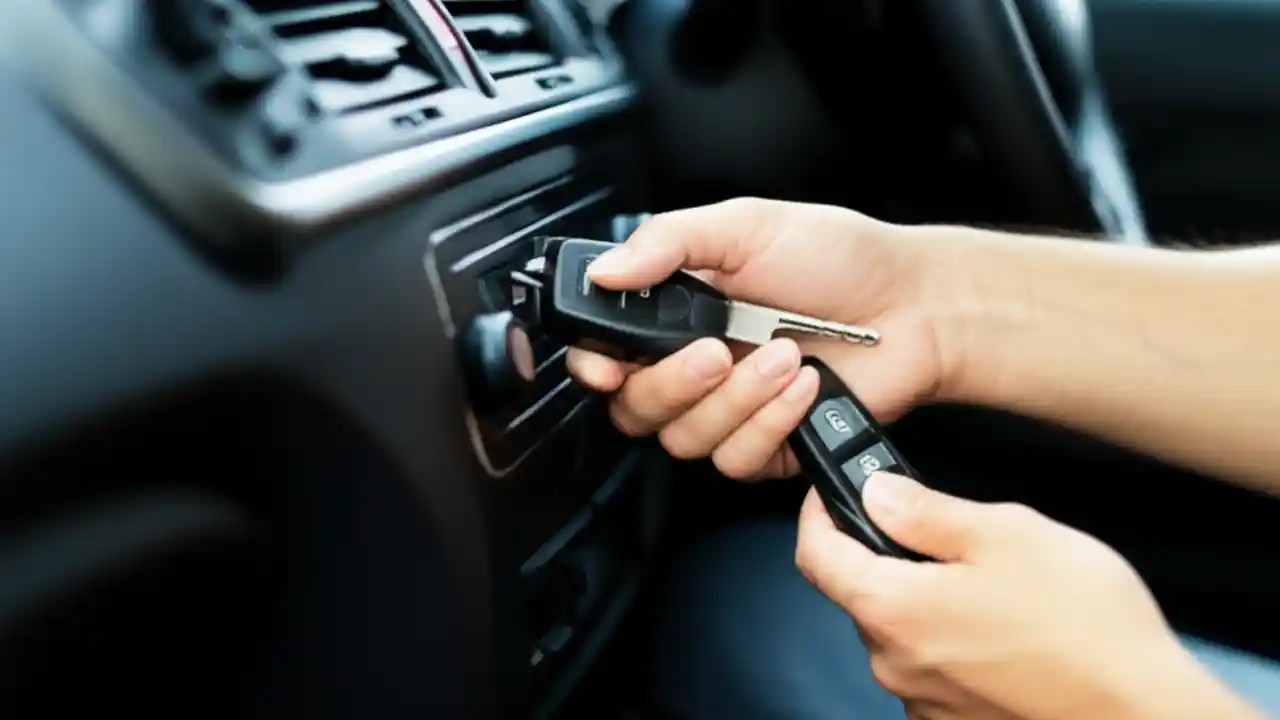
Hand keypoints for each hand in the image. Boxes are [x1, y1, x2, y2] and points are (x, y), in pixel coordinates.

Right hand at [567, 198, 949, 479]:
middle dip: (671, 383)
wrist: (914, 304)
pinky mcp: (768, 447)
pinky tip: (803, 384)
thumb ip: (668, 241)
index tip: (609, 363)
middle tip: (715, 349)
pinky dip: (770, 422)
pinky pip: (739, 458)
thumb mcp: (747, 226)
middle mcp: (694, 366)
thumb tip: (605, 269)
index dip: (595, 367)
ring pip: (685, 439)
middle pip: (634, 408)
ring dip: (734, 399)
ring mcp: (729, 409)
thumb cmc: (839, 258)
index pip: (605, 354)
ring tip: (784, 354)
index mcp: (675, 313)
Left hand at [795, 474, 1260, 719]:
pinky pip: (930, 667)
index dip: (818, 514)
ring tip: (991, 587)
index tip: (832, 492)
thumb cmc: (1087, 628)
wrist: (1143, 710)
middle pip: (858, 593)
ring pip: (897, 630)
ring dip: (923, 600)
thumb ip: (928, 512)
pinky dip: (949, 641)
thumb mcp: (1008, 534)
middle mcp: (895, 662)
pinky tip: (1000, 631)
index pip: (815, 555)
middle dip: (887, 556)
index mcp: (894, 607)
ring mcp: (922, 699)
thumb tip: (879, 493)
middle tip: (942, 534)